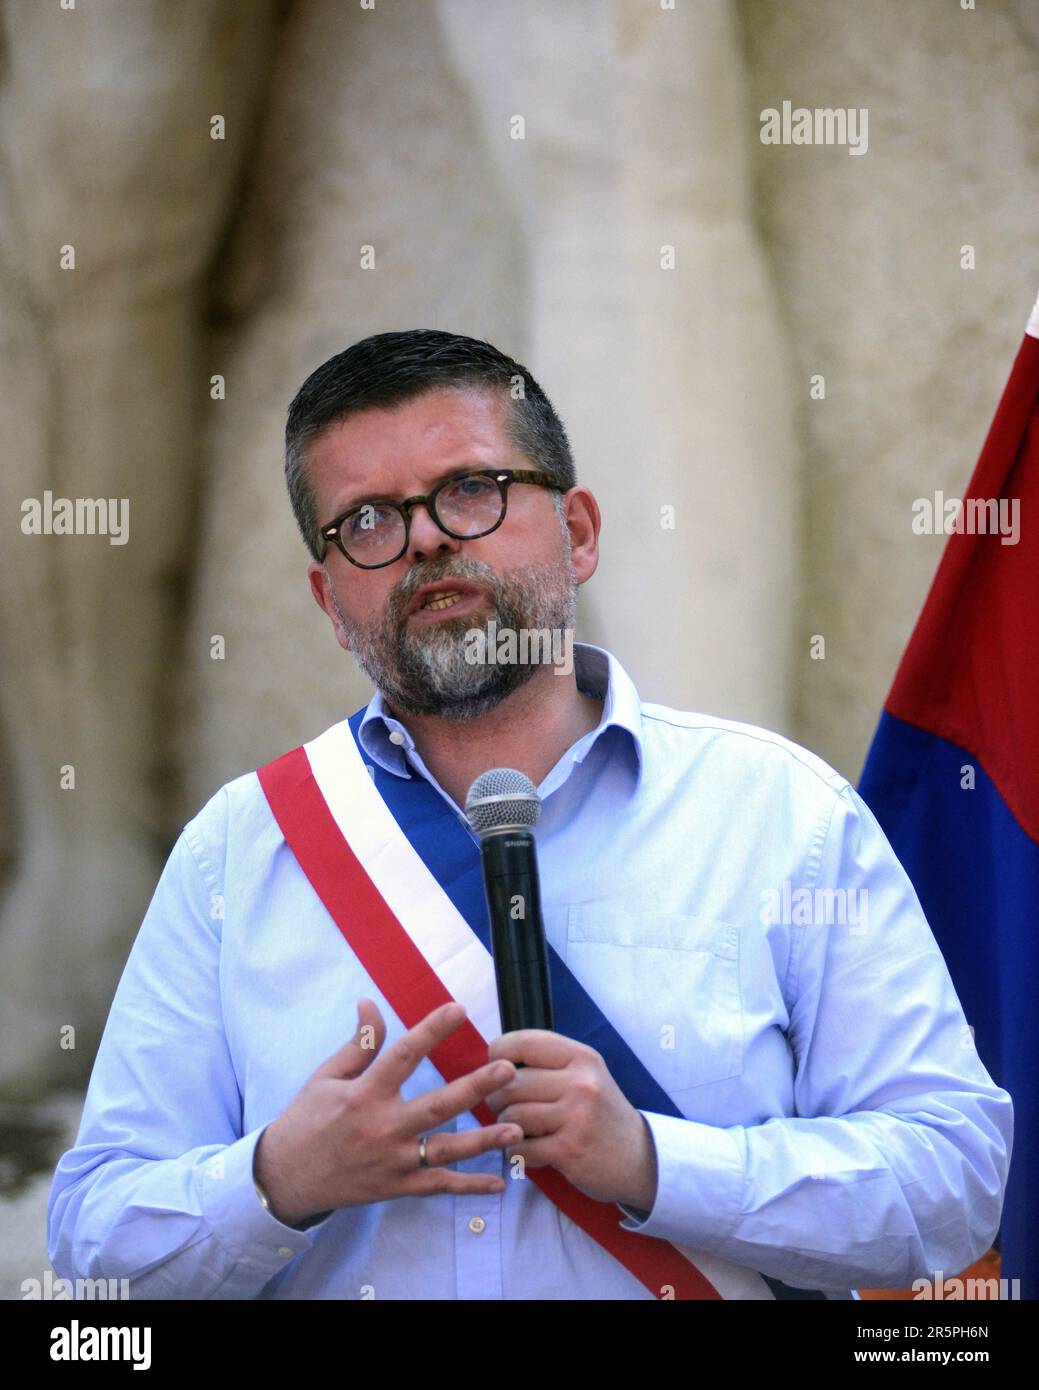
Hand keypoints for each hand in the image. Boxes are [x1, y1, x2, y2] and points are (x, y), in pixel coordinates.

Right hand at [253, 999, 521, 1225]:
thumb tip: (370, 1002)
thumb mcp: (326, 1077)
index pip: (403, 1055)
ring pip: (445, 1150)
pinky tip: (499, 1183)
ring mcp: (392, 1162)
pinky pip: (438, 1186)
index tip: (458, 1009)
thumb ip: (358, 1044)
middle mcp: (382, 1128)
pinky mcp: (396, 1188)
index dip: (431, 1031)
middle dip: (474, 1088)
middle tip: (507, 1070)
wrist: (285, 1178)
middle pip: (436, 1106)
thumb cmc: (306, 1120)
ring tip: (517, 1128)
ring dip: (483, 1141)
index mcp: (364, 1095)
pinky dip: (469, 1187)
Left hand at [485, 1031, 657, 1209]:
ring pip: (512, 1115)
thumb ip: (547, 1063)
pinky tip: (528, 1151)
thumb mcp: (584, 1074)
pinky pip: (521, 1147)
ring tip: (518, 1130)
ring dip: (506, 1127)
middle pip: (510, 1083)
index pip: (523, 1043)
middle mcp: (580, 1082)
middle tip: (504, 1108)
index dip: (499, 1054)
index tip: (497, 1068)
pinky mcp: (569, 1150)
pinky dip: (517, 1152)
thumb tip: (495, 1060)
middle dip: (498, 1098)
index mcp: (581, 1057)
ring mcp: (576, 1116)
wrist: (637, 1156)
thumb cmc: (599, 1112)